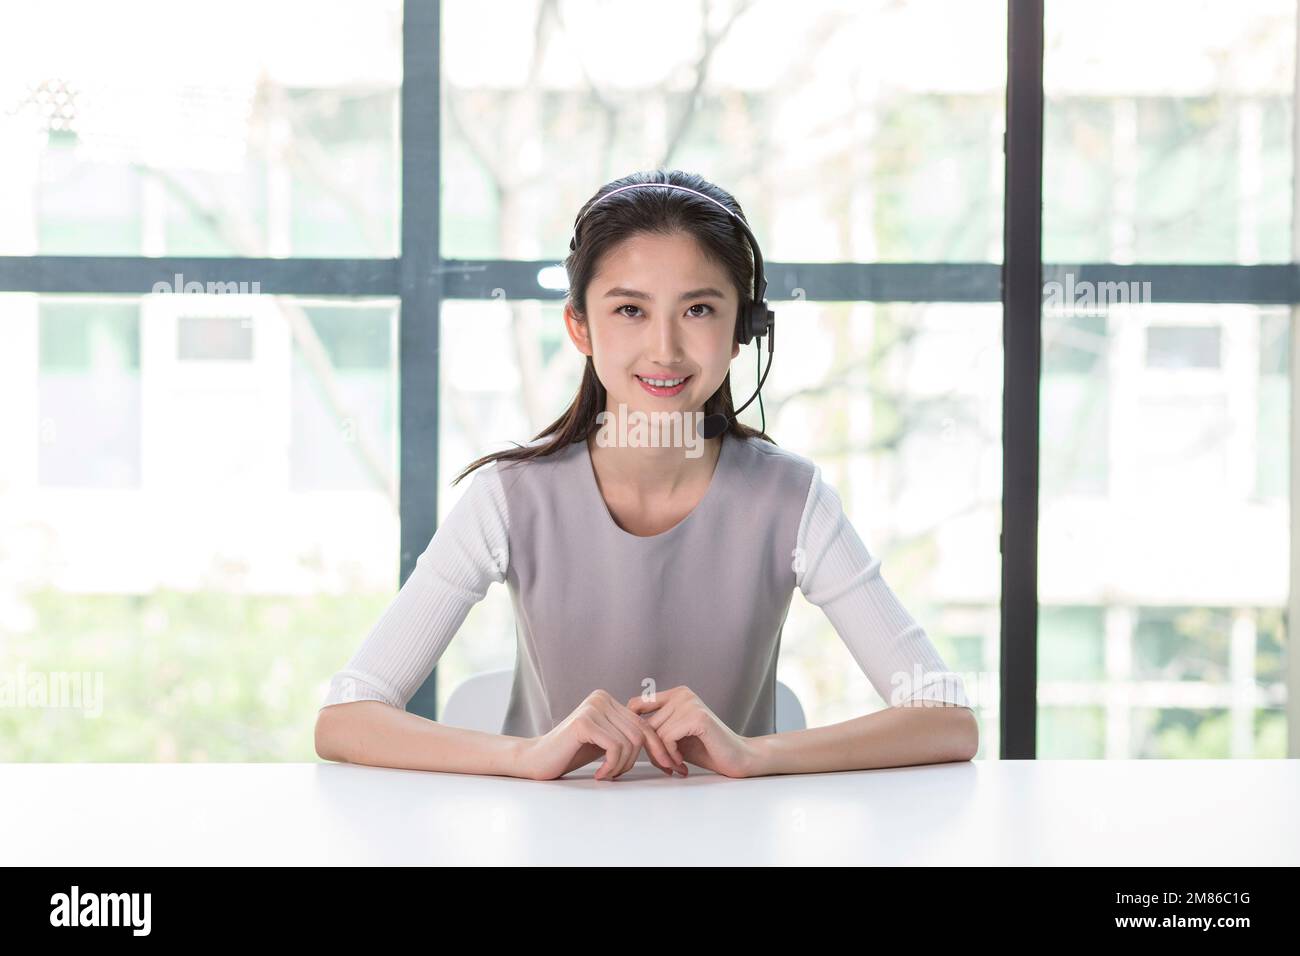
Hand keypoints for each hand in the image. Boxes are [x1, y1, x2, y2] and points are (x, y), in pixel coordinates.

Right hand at [517, 689, 685, 780]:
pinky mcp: (584, 722)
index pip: (643, 724)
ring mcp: (592, 707)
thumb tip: (663, 745)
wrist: (537, 759)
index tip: (668, 767)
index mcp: (607, 699)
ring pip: (629, 741)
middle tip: (618, 776)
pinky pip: (615, 747)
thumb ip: (626, 735)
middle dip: (636, 760)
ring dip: (621, 766)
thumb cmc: (571, 753)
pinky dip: (612, 766)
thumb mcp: (605, 741)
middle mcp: (601, 698)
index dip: (657, 748)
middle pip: (639, 732)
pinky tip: (599, 775)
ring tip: (606, 775)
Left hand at [627, 685, 756, 777]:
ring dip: (662, 756)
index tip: (642, 751)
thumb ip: (654, 730)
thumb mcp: (674, 736)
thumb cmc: (705, 749)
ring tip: (675, 767)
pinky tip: (682, 764)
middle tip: (665, 766)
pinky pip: (667, 738)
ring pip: (655, 733)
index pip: (636, 705)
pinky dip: (671, 755)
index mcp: (675, 694)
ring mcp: (689, 703)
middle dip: (651, 750)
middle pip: (645, 724)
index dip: (634, 729)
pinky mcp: (696, 717)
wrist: (737, 758)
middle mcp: (681, 694)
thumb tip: (623, 735)